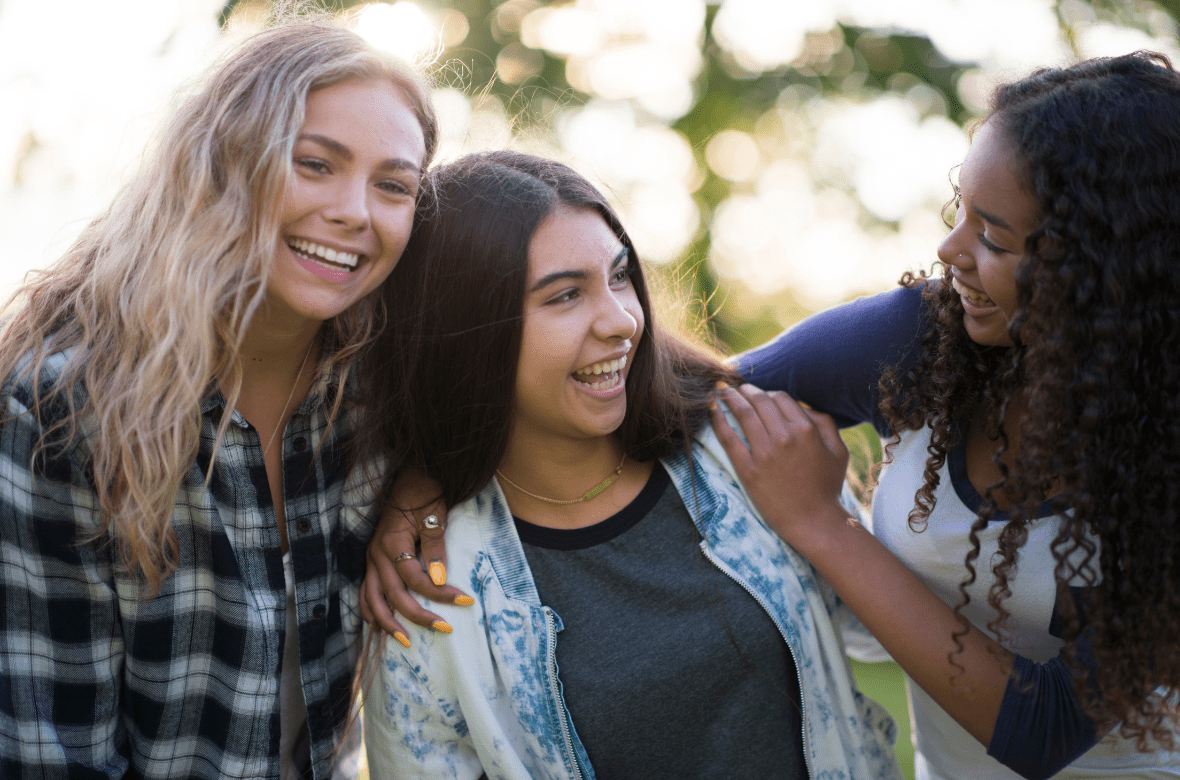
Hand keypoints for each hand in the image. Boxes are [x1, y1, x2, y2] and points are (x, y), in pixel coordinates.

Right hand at [360, 470, 470, 644]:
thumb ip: (434, 547)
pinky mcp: (371, 562)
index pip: (415, 577)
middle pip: (394, 594)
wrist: (409, 478)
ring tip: (406, 641)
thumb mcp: (435, 516)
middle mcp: (376, 554)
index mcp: (392, 542)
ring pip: (372, 599)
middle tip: (443, 628)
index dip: (439, 593)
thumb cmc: (424, 495)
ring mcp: (371, 559)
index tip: (464, 601)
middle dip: (418, 615)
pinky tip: (380, 627)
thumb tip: (437, 578)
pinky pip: (365, 592)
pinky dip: (371, 612)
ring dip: (387, 623)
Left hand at [711, 384, 851, 542]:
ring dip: (730, 398)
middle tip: (737, 388)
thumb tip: (804, 405)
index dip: (768, 393)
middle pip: (760, 401)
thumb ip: (825, 423)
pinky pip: (728, 438)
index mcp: (806, 430)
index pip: (780, 398)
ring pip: (743, 414)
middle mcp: (784, 437)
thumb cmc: (826, 486)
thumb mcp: (838, 451)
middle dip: (746, 390)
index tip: (760, 395)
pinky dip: (718, 420)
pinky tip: (712, 409)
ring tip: (722, 391)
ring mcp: (765, 453)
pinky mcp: (748, 469)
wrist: (813, 521)